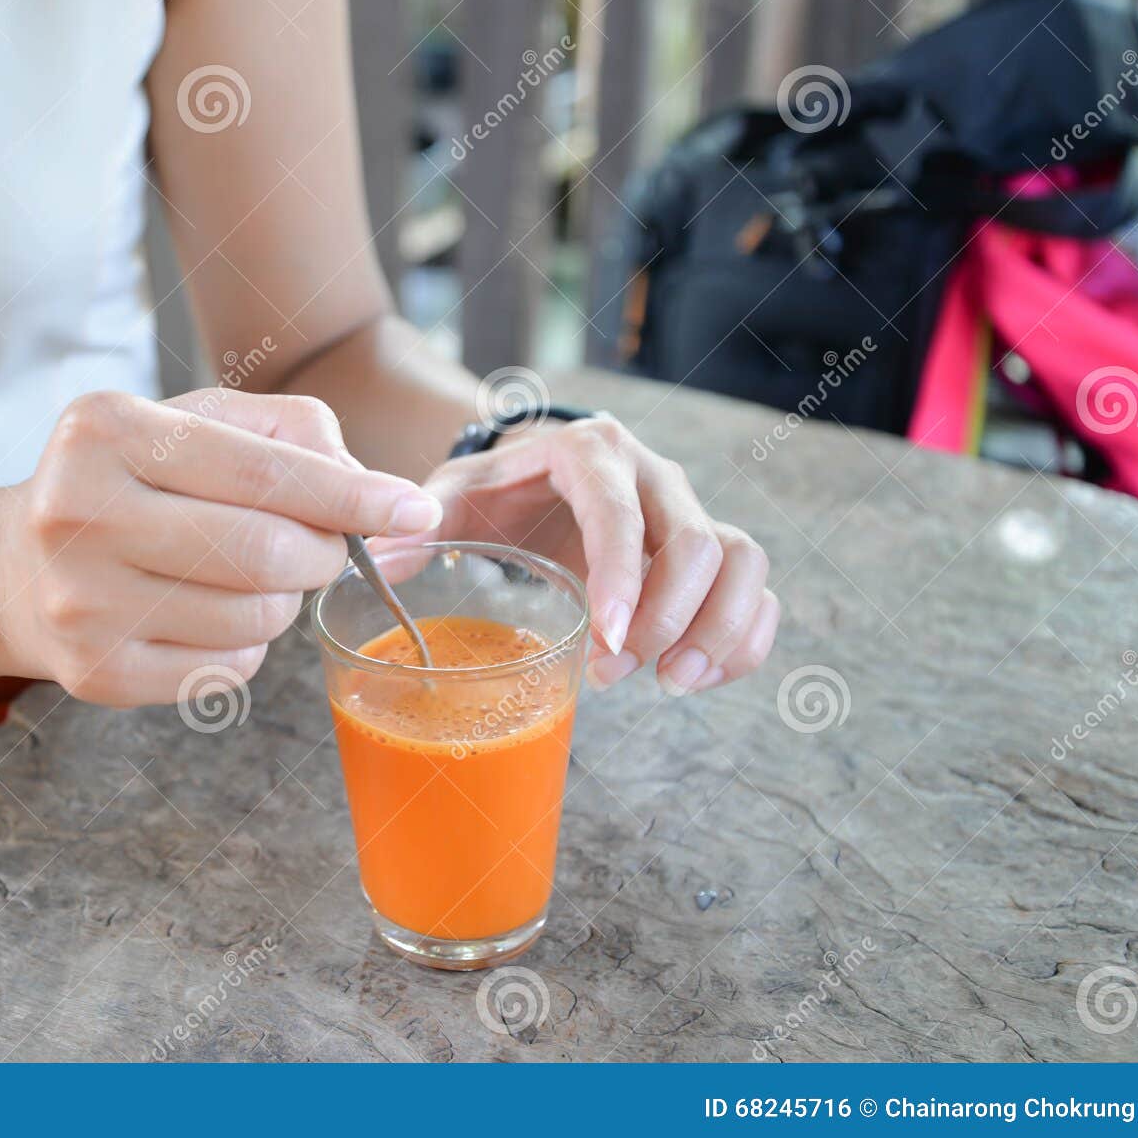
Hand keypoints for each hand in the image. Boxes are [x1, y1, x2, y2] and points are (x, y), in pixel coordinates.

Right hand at [0, 389, 442, 706]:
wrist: (17, 565)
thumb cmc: (131, 482)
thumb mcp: (197, 423)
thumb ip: (294, 435)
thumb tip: (373, 492)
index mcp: (109, 431)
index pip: (265, 473)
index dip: (354, 496)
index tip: (416, 508)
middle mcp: (80, 513)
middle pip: (268, 554)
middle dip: (322, 553)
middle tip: (320, 547)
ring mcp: (82, 602)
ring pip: (257, 618)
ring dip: (282, 600)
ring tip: (243, 575)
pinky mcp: (97, 673)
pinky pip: (229, 670)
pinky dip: (246, 645)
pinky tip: (206, 615)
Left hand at [375, 415, 777, 694]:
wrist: (535, 478)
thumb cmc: (495, 491)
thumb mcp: (453, 495)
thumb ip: (418, 520)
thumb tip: (382, 556)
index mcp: (589, 454)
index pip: (620, 513)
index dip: (622, 577)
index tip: (607, 640)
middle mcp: (652, 475)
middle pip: (698, 542)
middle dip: (667, 619)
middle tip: (617, 673)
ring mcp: (689, 511)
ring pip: (743, 561)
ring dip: (719, 631)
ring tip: (670, 683)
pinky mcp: (711, 551)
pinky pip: (755, 589)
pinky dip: (743, 638)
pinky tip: (698, 675)